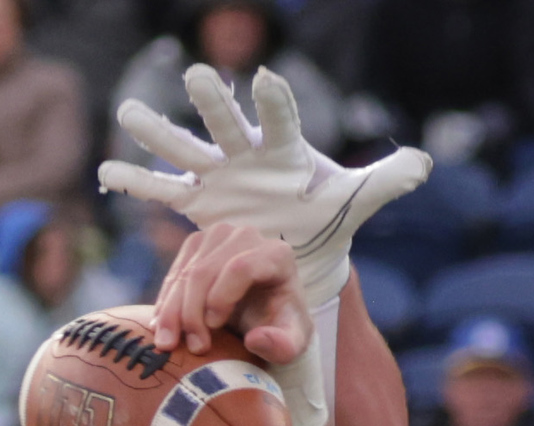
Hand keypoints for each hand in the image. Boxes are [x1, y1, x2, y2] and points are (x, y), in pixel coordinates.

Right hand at [100, 63, 429, 306]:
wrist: (300, 244)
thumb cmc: (327, 214)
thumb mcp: (360, 200)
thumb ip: (389, 179)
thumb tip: (426, 162)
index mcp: (284, 148)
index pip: (281, 119)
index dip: (274, 100)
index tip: (265, 78)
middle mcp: (245, 154)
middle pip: (226, 125)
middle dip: (213, 104)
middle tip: (195, 74)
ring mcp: (217, 176)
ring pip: (183, 150)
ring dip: (156, 133)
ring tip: (126, 112)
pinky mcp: (198, 203)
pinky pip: (162, 193)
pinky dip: (136, 183)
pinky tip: (107, 172)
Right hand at [153, 222, 311, 364]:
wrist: (266, 313)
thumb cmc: (279, 326)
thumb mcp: (292, 344)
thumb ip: (283, 346)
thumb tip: (257, 339)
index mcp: (277, 255)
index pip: (240, 267)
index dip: (221, 298)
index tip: (213, 328)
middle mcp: (246, 236)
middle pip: (207, 270)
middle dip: (192, 312)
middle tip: (192, 347)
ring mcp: (218, 237)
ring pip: (186, 272)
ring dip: (173, 311)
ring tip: (170, 344)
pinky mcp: (197, 245)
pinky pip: (174, 272)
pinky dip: (166, 302)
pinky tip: (162, 327)